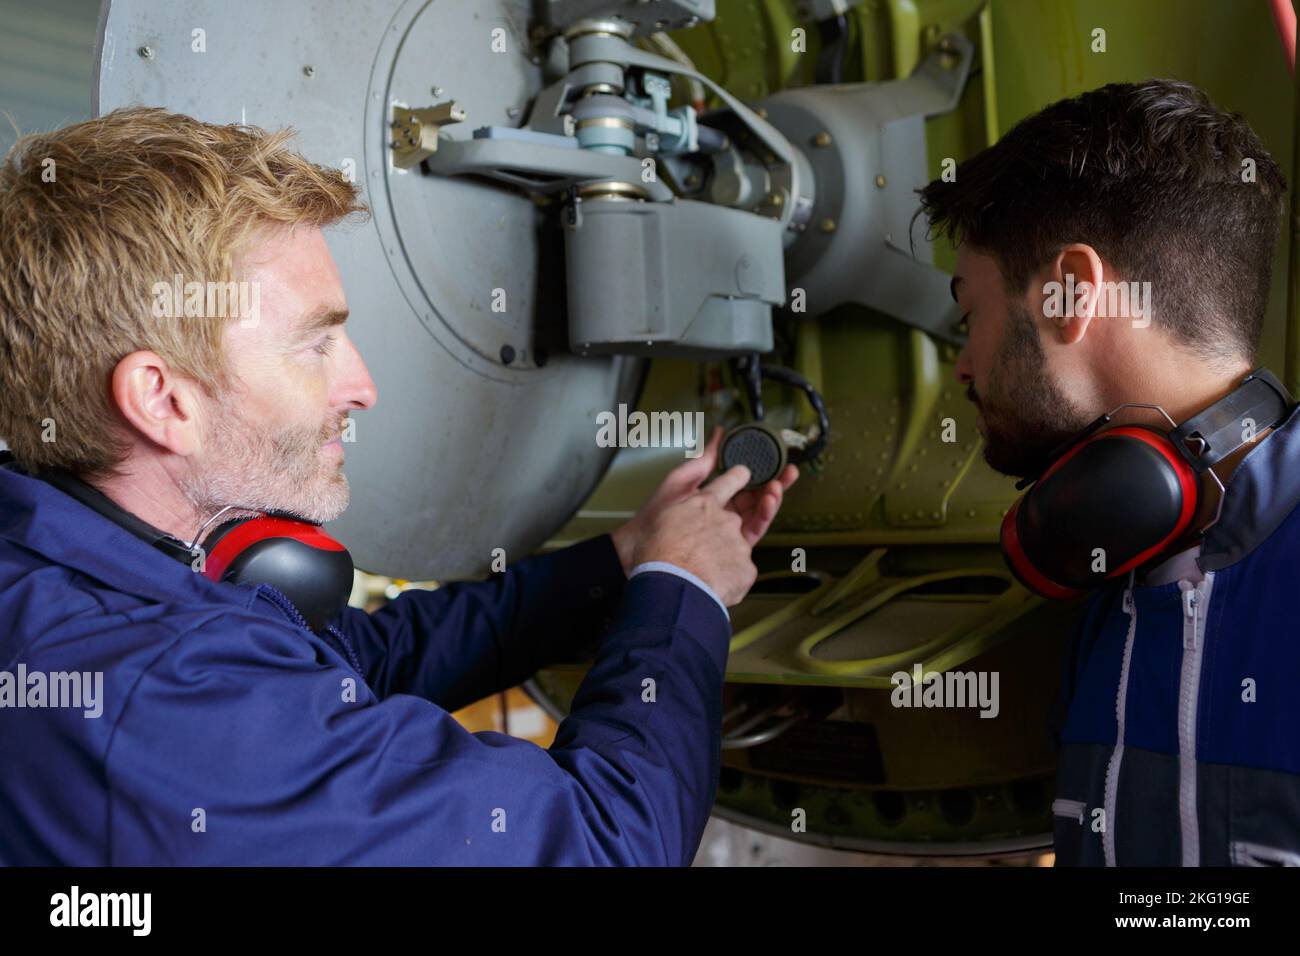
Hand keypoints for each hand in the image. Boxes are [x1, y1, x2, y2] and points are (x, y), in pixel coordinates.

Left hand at [611, 426, 799, 600]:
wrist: (643, 547)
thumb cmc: (655, 516)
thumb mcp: (681, 480)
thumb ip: (703, 460)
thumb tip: (718, 433)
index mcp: (712, 497)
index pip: (741, 481)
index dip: (758, 468)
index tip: (773, 456)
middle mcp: (723, 514)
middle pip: (755, 496)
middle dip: (774, 482)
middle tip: (789, 470)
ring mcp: (728, 531)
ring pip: (758, 513)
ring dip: (771, 498)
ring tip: (778, 485)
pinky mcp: (731, 549)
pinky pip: (753, 530)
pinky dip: (763, 516)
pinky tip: (768, 502)